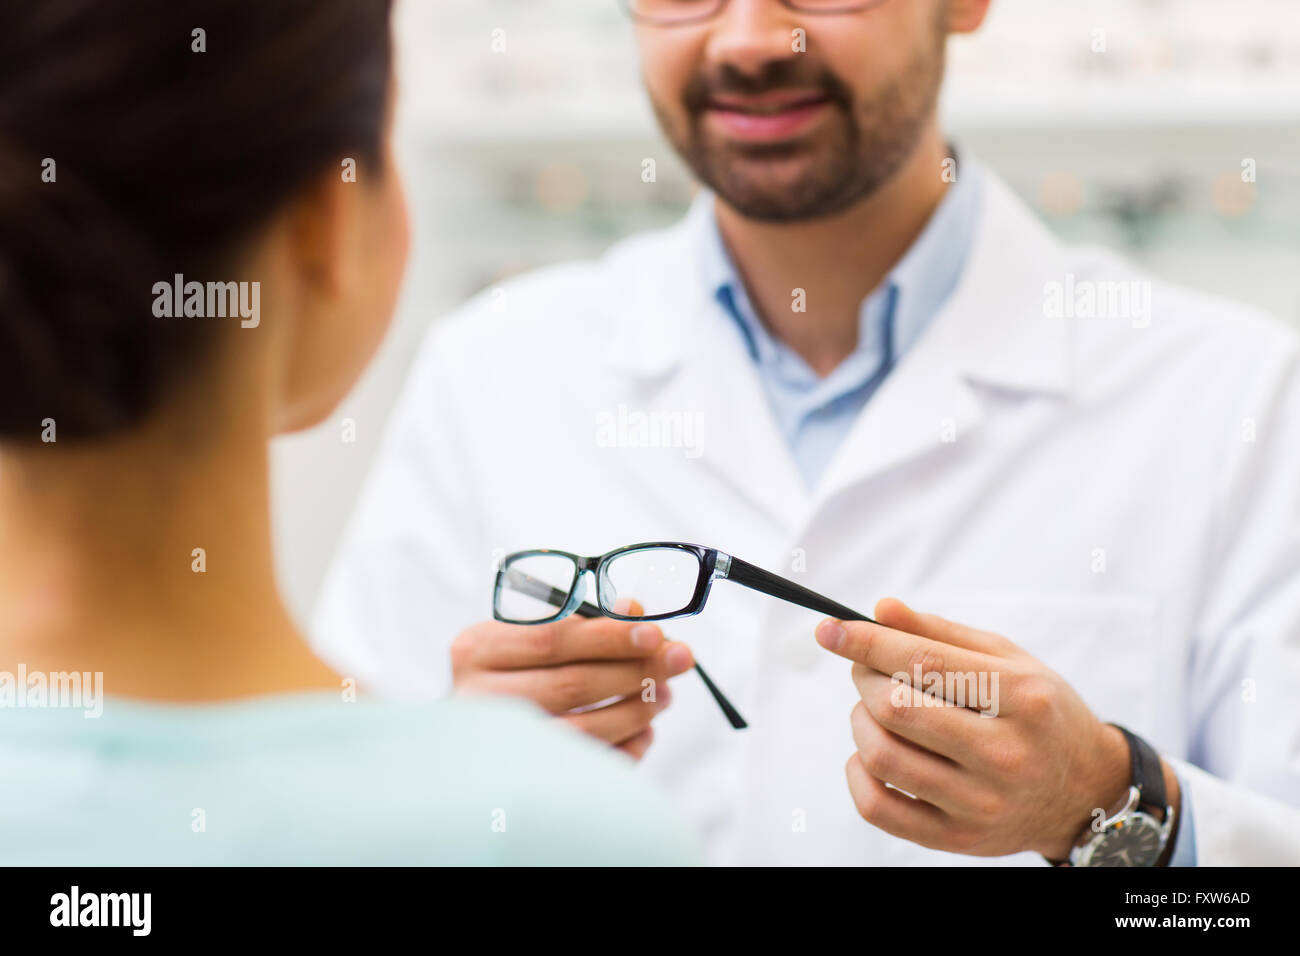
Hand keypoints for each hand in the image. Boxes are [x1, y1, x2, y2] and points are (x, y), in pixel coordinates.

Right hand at [451, 600, 694, 759]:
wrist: (475, 737)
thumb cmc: (513, 670)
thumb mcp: (533, 635)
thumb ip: (581, 621)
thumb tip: (635, 611)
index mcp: (477, 651)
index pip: (552, 640)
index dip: (609, 636)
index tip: (655, 633)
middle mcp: (479, 700)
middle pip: (572, 684)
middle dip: (635, 670)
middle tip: (677, 659)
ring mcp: (500, 747)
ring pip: (583, 729)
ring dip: (636, 709)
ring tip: (664, 693)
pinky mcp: (524, 781)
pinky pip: (588, 767)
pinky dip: (626, 747)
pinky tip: (646, 730)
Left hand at [815, 597, 1175, 859]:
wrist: (1084, 791)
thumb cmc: (1040, 713)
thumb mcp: (1009, 661)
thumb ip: (941, 634)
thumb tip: (881, 609)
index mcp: (1024, 699)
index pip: (926, 663)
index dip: (868, 643)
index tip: (830, 628)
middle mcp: (1006, 755)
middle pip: (898, 709)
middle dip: (865, 679)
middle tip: (866, 670)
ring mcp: (981, 803)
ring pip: (882, 756)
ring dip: (859, 722)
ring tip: (875, 711)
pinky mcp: (958, 839)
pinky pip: (878, 808)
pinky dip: (856, 773)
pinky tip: (869, 754)